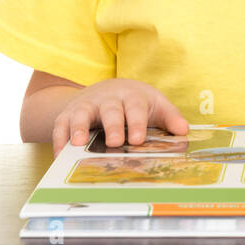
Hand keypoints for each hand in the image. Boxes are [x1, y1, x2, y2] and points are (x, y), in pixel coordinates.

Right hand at [52, 78, 188, 156]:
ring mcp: (87, 106)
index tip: (139, 138)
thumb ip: (170, 117)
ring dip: (79, 128)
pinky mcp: (68, 115)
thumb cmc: (135, 103)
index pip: (136, 108)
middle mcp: (108, 99)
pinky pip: (61, 126)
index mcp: (132, 96)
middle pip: (111, 110)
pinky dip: (59, 139)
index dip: (137, 122)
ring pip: (82, 115)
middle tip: (116, 142)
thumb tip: (184, 131)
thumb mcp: (155, 105)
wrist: (106, 90)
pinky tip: (60, 155)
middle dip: (113, 125)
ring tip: (79, 144)